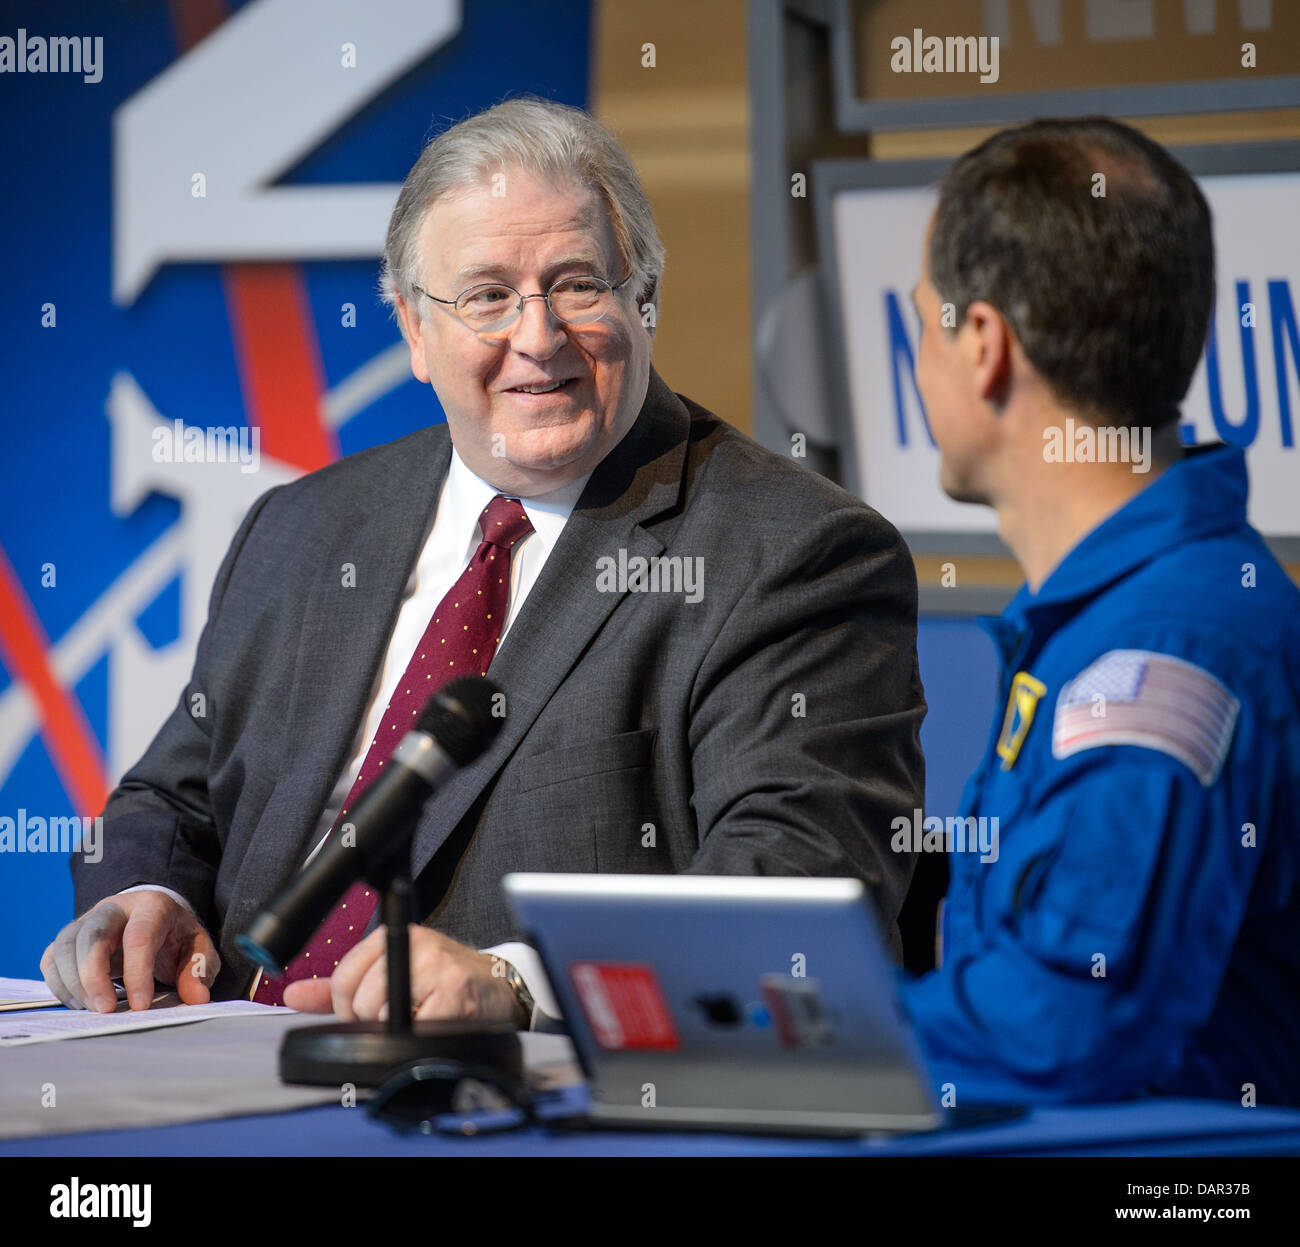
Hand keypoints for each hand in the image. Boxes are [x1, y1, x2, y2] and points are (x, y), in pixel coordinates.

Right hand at [40, 891, 220, 1011]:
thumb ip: (200, 969)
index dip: (137, 972)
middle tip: (106, 1011)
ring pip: (65, 946)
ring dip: (74, 983)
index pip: (139, 936)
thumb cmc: (174, 935)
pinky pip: (51, 959)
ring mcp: (86, 921)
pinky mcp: (68, 939)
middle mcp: (113, 909)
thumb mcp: (197, 947)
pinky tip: (80, 1003)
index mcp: (151, 906)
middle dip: (93, 977)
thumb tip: (197, 998)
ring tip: (94, 1010)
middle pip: (91, 936)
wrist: (151, 916)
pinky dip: (59, 985)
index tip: (141, 1006)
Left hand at [281, 925, 525, 1027]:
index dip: (347, 1007)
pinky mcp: (454, 991)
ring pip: (383, 1014)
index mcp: (392, 936)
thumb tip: (291, 996)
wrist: (497, 990)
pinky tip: (434, 1024)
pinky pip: (414, 1027)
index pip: (343, 977)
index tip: (367, 1012)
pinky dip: (419, 1036)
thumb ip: (339, 988)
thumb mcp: (389, 975)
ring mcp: (436, 965)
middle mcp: (414, 943)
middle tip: (399, 1018)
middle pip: (361, 999)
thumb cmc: (441, 984)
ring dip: (397, 1030)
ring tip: (418, 1019)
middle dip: (373, 1021)